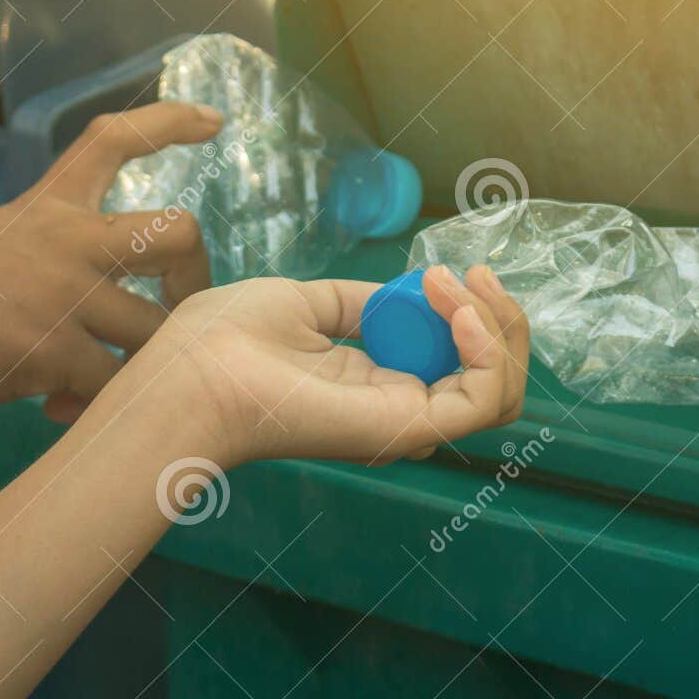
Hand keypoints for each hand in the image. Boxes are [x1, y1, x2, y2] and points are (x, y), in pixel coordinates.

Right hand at [0, 102, 222, 422]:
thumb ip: (49, 258)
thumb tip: (94, 302)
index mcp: (48, 207)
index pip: (114, 139)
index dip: (170, 122)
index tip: (215, 121)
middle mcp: (66, 239)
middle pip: (179, 232)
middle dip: (199, 278)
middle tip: (179, 315)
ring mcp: (63, 293)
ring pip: (158, 330)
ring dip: (146, 367)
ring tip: (104, 388)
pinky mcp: (53, 350)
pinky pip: (114, 386)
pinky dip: (96, 408)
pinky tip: (56, 412)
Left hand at [125, 264, 529, 467]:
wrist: (196, 369)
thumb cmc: (228, 339)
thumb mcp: (307, 303)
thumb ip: (360, 304)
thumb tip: (401, 293)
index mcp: (376, 386)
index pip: (461, 365)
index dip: (472, 315)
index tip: (447, 272)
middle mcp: (399, 410)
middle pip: (494, 381)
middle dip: (500, 318)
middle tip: (471, 274)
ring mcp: (406, 422)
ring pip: (502, 392)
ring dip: (498, 326)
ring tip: (454, 286)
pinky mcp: (406, 426)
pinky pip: (484, 399)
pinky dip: (489, 348)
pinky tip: (458, 310)